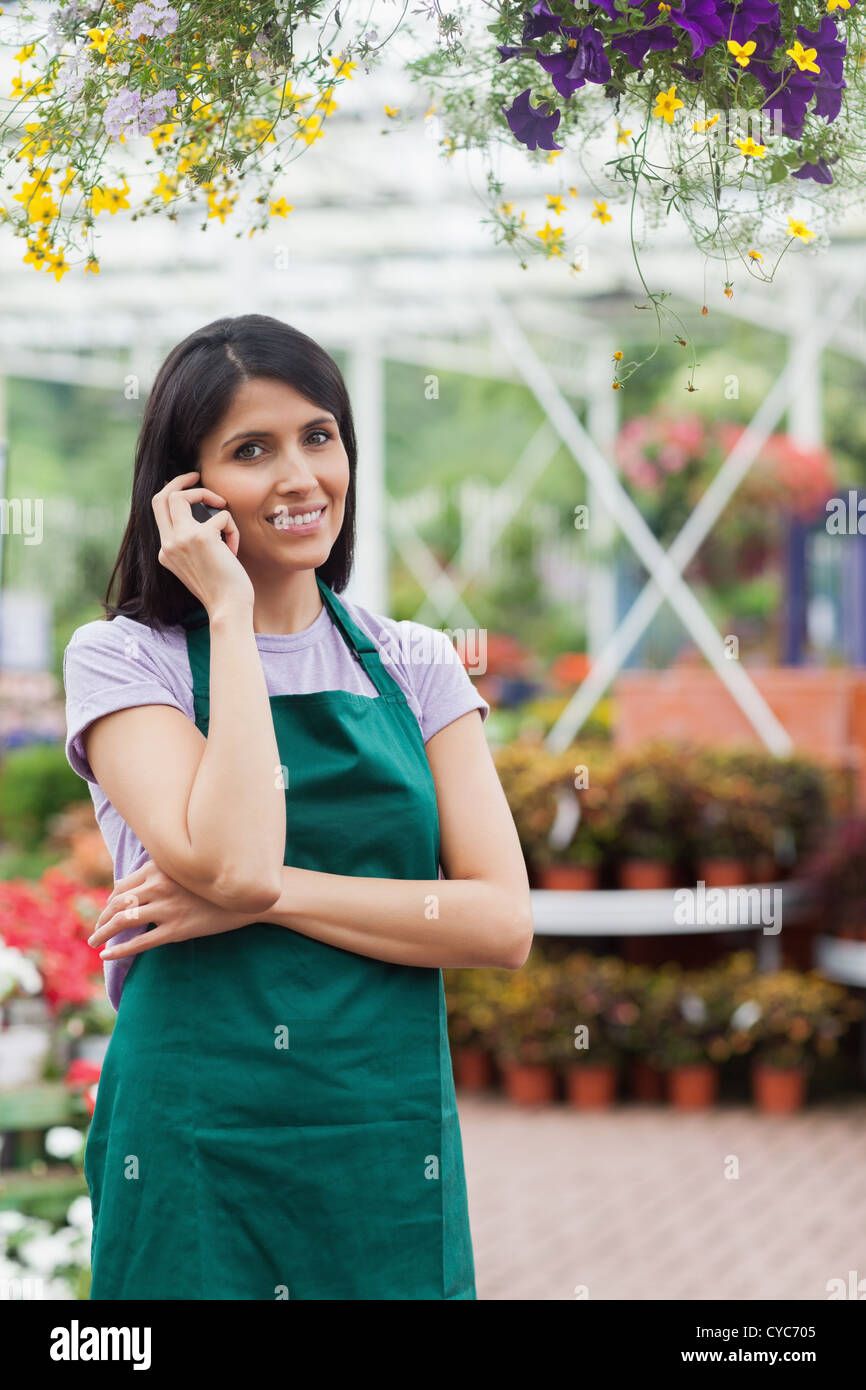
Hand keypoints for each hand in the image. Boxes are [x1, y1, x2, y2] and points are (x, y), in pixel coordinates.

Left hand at [87, 857, 258, 959]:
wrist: (246, 895)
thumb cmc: (215, 882)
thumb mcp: (184, 870)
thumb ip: (157, 873)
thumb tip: (126, 883)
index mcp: (159, 869)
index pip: (121, 887)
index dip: (109, 902)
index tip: (105, 912)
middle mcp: (159, 886)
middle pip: (117, 904)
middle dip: (101, 919)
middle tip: (95, 930)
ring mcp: (167, 908)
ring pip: (123, 921)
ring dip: (102, 933)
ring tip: (95, 941)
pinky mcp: (176, 930)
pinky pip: (140, 942)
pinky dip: (118, 950)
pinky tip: (106, 955)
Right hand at [152, 470, 254, 615]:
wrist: (227, 608)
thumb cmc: (220, 589)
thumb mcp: (198, 565)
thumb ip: (192, 543)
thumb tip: (205, 517)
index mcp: (165, 551)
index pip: (158, 512)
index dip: (170, 493)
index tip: (187, 485)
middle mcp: (167, 544)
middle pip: (160, 497)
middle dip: (179, 480)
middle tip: (197, 475)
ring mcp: (181, 539)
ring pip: (182, 496)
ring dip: (208, 497)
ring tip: (225, 516)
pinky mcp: (200, 537)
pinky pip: (221, 515)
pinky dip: (232, 529)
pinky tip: (234, 550)